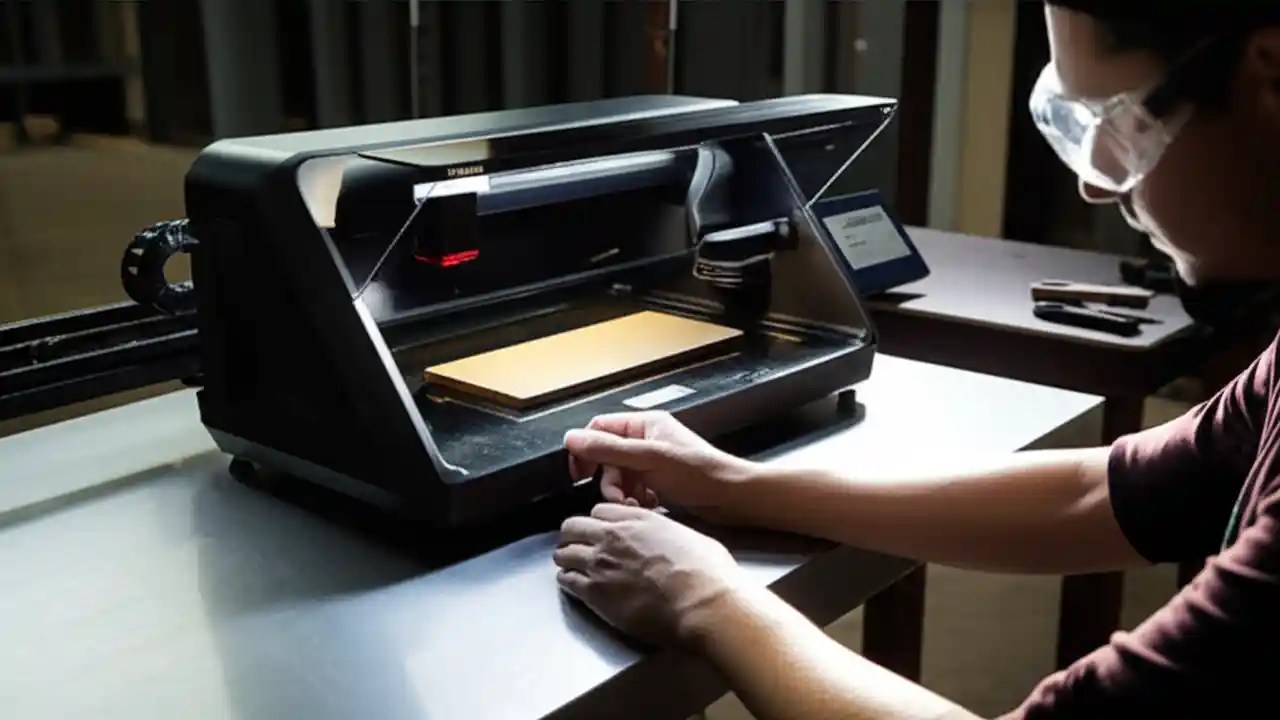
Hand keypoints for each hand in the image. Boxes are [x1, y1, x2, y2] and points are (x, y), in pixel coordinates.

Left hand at [554, 503, 744, 648]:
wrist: (701, 604)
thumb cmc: (706, 573)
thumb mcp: (688, 535)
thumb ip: (665, 532)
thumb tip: (666, 538)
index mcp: (637, 518)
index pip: (599, 510)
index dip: (599, 521)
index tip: (601, 530)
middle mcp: (612, 536)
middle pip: (572, 526)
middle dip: (573, 535)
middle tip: (578, 545)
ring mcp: (599, 564)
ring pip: (563, 552)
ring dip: (567, 558)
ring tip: (572, 566)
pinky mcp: (594, 594)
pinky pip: (566, 580)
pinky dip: (568, 581)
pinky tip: (574, 585)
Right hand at [564, 411, 758, 522]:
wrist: (731, 497)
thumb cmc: (699, 472)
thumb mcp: (648, 458)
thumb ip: (609, 449)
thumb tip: (572, 439)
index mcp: (644, 424)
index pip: (600, 428)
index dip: (586, 450)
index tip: (580, 473)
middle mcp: (647, 439)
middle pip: (607, 456)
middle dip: (609, 479)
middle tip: (614, 496)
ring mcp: (653, 460)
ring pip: (620, 476)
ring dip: (622, 493)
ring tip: (635, 505)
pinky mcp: (660, 480)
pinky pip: (634, 488)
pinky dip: (635, 499)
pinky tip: (646, 507)